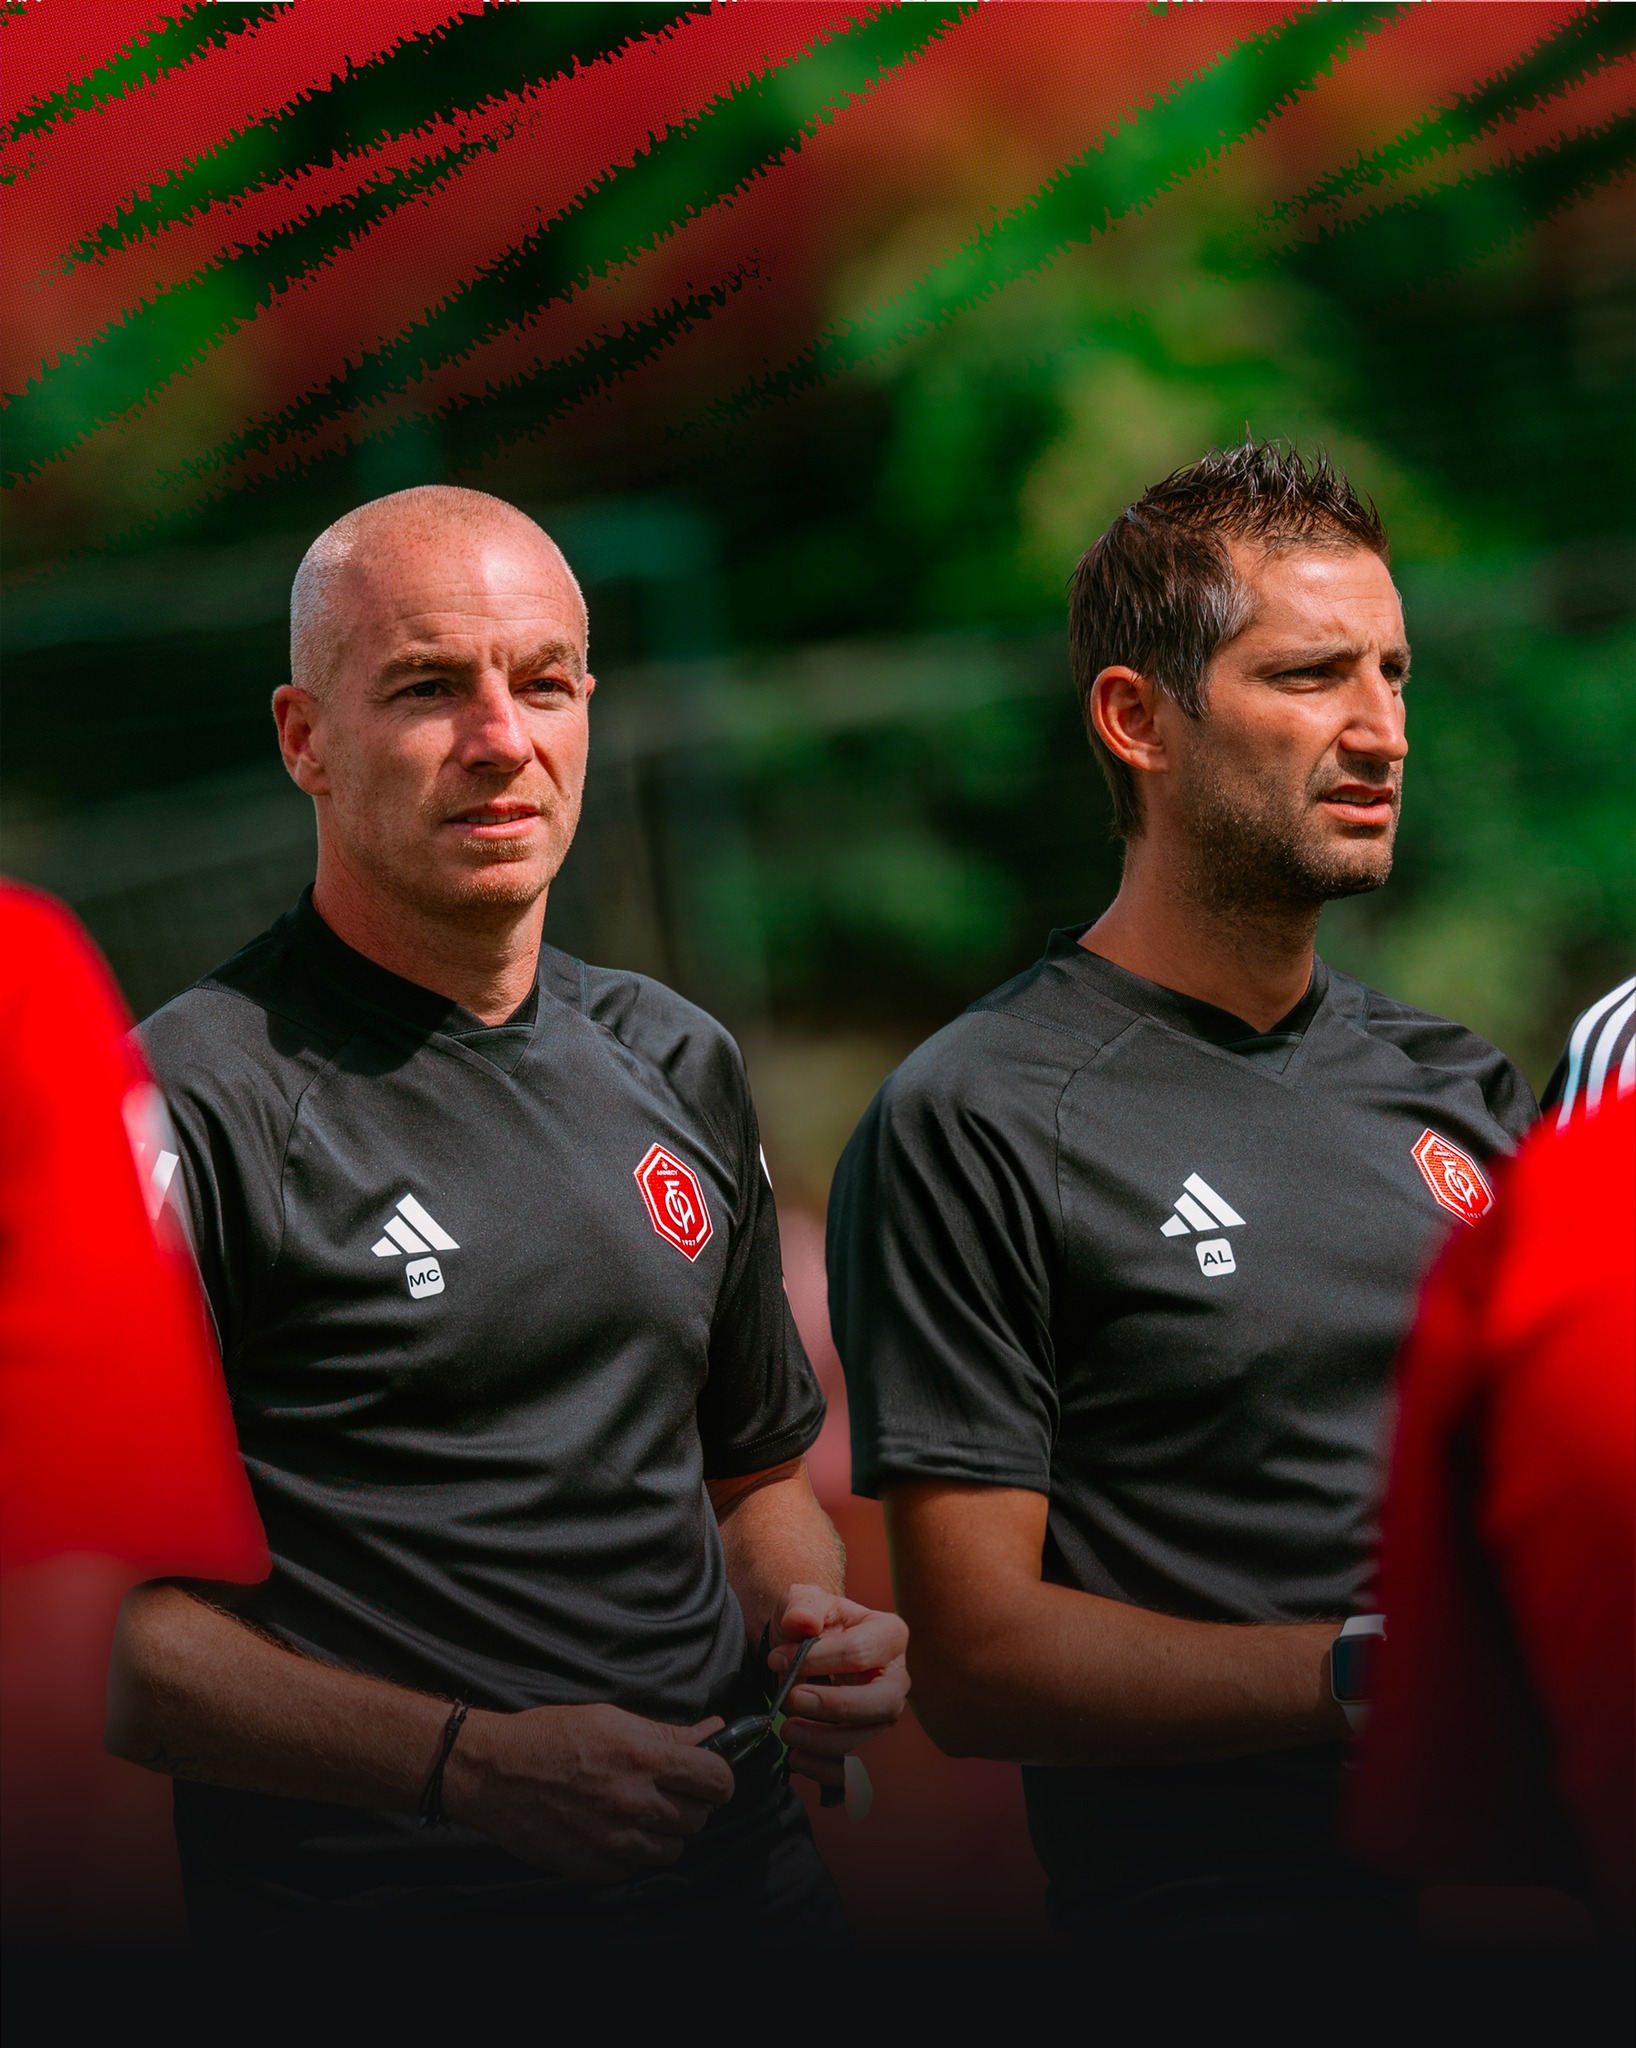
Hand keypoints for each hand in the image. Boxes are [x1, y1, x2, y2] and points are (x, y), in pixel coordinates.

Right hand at [442, 1702, 734, 1884]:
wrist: (493, 1774)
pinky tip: (609, 1828)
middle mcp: (633, 1803)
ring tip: (636, 1809)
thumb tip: (716, 1729)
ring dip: (663, 1831)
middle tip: (664, 1789)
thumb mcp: (611, 1718)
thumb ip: (667, 1732)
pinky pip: (636, 1868)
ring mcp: (614, 1842)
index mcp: (642, 1757)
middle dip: (689, 1803)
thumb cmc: (550, 1736)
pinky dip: (631, 1853)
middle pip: (698, 1817)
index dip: (719, 1778)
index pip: (717, 1780)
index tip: (709, 1777)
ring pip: (672, 1849)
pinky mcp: (595, 1869)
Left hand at [767, 1584, 909, 1793]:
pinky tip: (797, 1758)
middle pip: (883, 1702)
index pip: (863, 1652)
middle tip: (791, 1698)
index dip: (819, 1659)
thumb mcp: (801, 1601)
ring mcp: (882, 1714)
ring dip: (824, 1739)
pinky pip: (855, 1769)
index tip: (776, 1659)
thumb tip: (804, 1623)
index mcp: (889, 1635)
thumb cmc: (808, 1623)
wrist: (798, 1648)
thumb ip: (801, 1606)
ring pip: (868, 1736)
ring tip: (787, 1730)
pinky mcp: (863, 1742)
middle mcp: (895, 1678)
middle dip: (835, 1706)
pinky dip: (825, 1769)